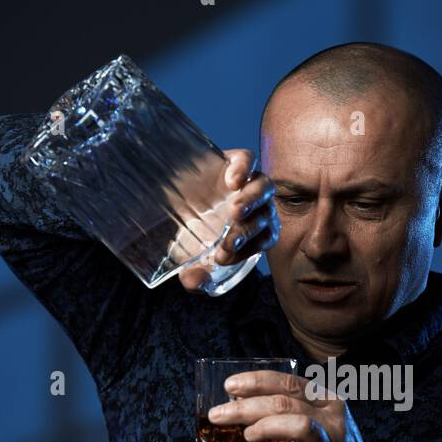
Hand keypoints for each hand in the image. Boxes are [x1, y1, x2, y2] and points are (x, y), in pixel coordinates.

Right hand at [176, 149, 279, 291]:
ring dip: (251, 201)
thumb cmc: (192, 234)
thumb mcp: (191, 260)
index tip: (220, 258)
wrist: (176, 201)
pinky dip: (243, 168)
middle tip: (227, 240)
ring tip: (234, 210)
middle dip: (246, 232)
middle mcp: (259, 206)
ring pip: (264, 188)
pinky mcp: (235, 161)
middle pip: (265, 215)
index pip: (264, 238)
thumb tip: (193, 282)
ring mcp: (248, 182)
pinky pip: (248, 159)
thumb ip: (195, 278)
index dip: (247, 250)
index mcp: (258, 230)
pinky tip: (232, 181)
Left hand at [206, 370, 365, 441]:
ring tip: (247, 435)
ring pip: (299, 425)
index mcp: (327, 399)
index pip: (289, 382)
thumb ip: (285, 409)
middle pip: (286, 403)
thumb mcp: (310, 420)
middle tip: (219, 414)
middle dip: (246, 407)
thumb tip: (237, 401)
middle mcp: (332, 418)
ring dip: (266, 427)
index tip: (229, 386)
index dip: (257, 381)